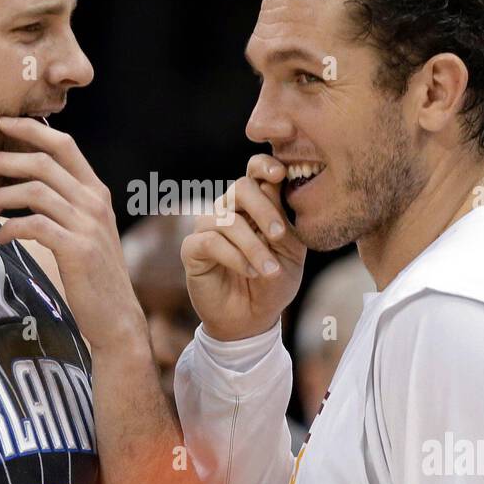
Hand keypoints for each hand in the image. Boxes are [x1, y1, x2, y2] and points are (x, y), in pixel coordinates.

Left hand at [0, 117, 145, 351]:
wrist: (116, 317)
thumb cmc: (93, 274)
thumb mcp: (87, 230)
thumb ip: (68, 203)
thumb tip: (31, 182)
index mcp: (96, 191)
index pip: (64, 144)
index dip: (31, 129)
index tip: (0, 125)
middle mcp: (95, 202)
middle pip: (42, 162)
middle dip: (2, 160)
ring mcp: (88, 225)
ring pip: (34, 191)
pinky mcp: (77, 249)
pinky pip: (33, 226)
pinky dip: (8, 228)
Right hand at [181, 154, 305, 341]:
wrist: (254, 318)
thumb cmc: (274, 282)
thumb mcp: (290, 252)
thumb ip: (285, 222)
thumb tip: (276, 189)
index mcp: (256, 204)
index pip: (255, 170)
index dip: (264, 165)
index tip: (280, 174)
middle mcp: (230, 210)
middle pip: (241, 187)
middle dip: (264, 210)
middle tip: (279, 236)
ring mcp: (208, 227)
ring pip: (228, 219)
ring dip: (253, 246)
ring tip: (269, 269)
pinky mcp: (192, 249)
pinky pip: (211, 242)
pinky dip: (235, 257)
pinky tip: (250, 271)